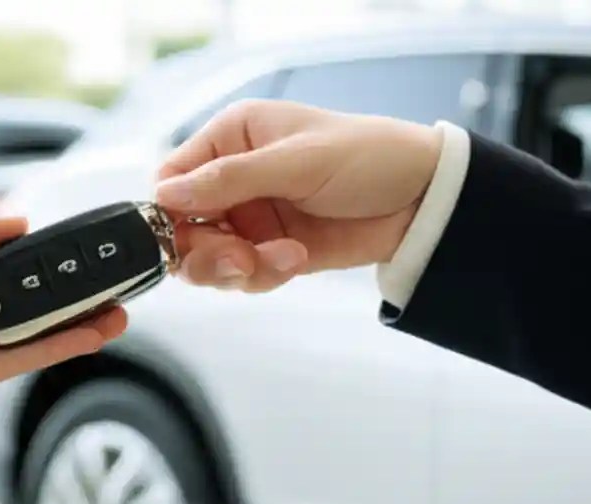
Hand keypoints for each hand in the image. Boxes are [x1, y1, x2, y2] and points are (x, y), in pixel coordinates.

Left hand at [0, 205, 126, 413]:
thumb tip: (17, 226)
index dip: (32, 265)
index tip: (74, 256)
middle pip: (12, 309)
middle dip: (61, 303)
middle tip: (112, 291)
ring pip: (15, 340)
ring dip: (65, 330)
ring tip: (116, 316)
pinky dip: (40, 352)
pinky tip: (80, 337)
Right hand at [155, 99, 442, 291]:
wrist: (424, 200)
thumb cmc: (370, 156)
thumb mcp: (298, 161)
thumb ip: (230, 179)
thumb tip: (166, 195)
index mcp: (233, 138)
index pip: (173, 177)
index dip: (169, 210)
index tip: (183, 233)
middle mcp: (235, 178)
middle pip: (183, 228)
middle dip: (206, 251)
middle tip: (238, 259)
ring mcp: (253, 218)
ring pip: (209, 259)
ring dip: (236, 268)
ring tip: (278, 259)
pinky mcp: (272, 252)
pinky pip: (244, 276)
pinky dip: (264, 276)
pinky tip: (297, 259)